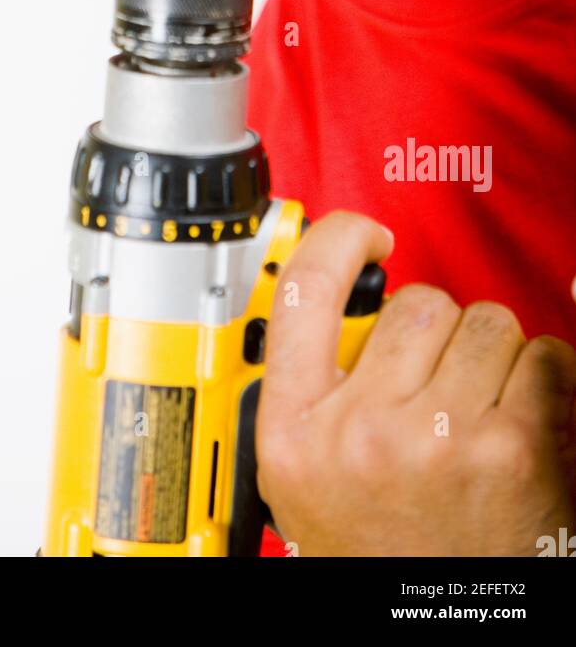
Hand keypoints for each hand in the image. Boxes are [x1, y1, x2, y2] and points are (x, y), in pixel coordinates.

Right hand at [256, 211, 575, 555]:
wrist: (439, 631)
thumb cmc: (381, 557)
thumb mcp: (306, 478)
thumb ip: (317, 391)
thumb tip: (354, 304)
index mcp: (297, 430)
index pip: (302, 289)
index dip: (340, 240)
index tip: (367, 235)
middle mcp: (364, 431)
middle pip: (418, 304)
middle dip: (438, 334)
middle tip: (437, 390)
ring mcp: (440, 437)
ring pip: (485, 323)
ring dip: (492, 357)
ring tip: (478, 414)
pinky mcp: (513, 449)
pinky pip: (543, 357)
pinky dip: (543, 379)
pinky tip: (520, 421)